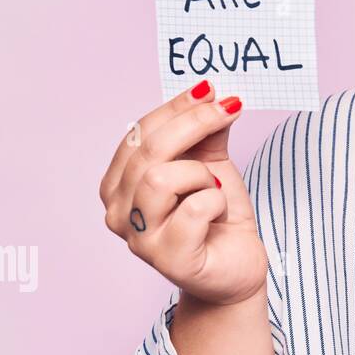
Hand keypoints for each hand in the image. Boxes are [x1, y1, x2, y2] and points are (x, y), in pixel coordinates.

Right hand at [100, 80, 267, 305]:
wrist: (237, 265)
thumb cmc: (216, 217)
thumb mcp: (211, 164)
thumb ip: (205, 132)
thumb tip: (210, 94)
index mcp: (119, 184)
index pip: (138, 133)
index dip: (176, 107)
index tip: (211, 89)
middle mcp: (117, 212)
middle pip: (147, 152)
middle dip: (194, 124)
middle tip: (229, 110)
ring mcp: (139, 239)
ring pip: (161, 179)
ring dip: (201, 175)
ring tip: (214, 189)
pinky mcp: (168, 259)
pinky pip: (194, 209)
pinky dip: (215, 202)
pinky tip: (219, 213)